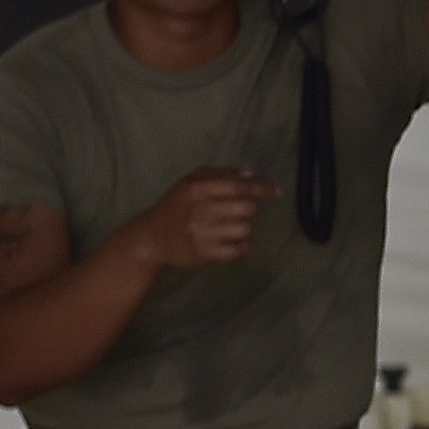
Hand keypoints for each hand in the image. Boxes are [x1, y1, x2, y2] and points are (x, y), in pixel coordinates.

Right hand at [128, 167, 274, 269]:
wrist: (151, 237)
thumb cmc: (176, 206)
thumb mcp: (190, 183)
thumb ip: (220, 175)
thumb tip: (251, 174)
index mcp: (196, 188)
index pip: (238, 186)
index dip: (262, 188)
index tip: (277, 191)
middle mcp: (199, 210)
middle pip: (247, 208)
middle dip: (250, 209)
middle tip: (239, 211)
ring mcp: (201, 234)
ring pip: (246, 230)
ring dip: (245, 228)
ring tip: (231, 227)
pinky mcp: (204, 254)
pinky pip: (239, 251)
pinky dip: (241, 247)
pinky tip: (232, 242)